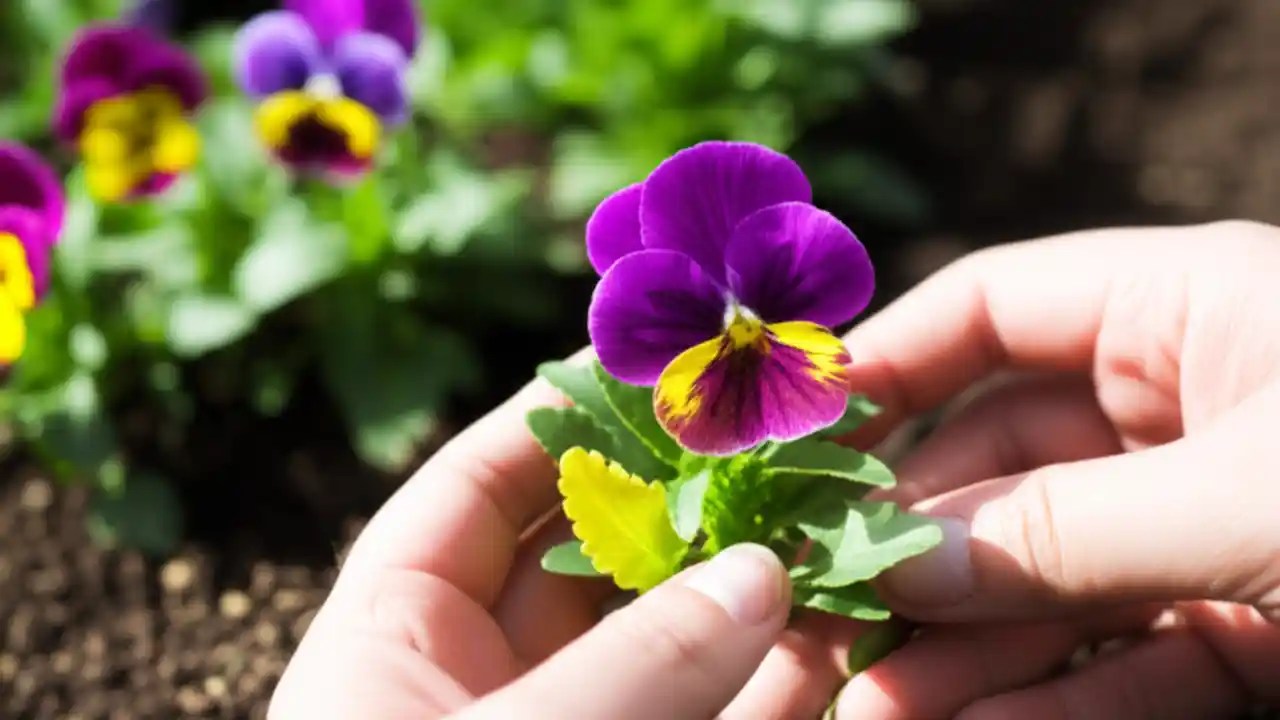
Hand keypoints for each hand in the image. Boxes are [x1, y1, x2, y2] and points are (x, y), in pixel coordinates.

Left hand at [269, 379, 853, 718]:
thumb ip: (641, 668)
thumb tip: (764, 576)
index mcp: (395, 646)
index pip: (475, 496)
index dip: (558, 422)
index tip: (654, 369)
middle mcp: (488, 687)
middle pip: (593, 559)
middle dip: (688, 502)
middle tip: (784, 435)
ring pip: (675, 639)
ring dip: (753, 583)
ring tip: (840, 509)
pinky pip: (726, 716)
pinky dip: (786, 677)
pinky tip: (850, 621)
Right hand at [833, 221, 1279, 717]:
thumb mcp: (1256, 501)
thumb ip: (1072, 531)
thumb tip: (904, 569)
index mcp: (1189, 313)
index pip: (989, 311)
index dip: (882, 367)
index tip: (788, 439)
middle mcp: (1187, 410)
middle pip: (997, 466)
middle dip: (910, 549)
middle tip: (817, 612)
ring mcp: (1212, 523)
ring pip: (1050, 578)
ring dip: (961, 648)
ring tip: (869, 707)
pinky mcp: (1254, 627)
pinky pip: (1127, 659)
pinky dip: (1051, 698)